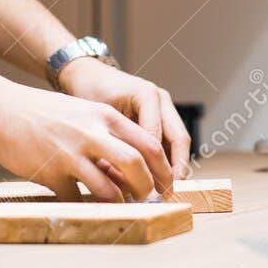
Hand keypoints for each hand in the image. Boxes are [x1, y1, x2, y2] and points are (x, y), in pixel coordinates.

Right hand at [0, 82, 171, 200]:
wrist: (1, 109)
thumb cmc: (44, 113)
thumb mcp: (83, 112)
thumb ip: (109, 133)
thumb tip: (135, 163)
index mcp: (105, 116)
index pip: (149, 144)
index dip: (163, 168)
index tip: (166, 183)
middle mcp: (92, 133)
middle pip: (137, 166)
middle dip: (147, 188)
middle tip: (148, 199)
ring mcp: (70, 153)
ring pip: (109, 189)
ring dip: (119, 202)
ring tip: (120, 206)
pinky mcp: (51, 172)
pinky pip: (76, 199)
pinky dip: (84, 206)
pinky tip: (84, 205)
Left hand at [54, 59, 191, 184]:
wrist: (89, 75)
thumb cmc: (89, 93)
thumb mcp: (99, 118)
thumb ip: (114, 142)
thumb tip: (121, 177)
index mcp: (147, 95)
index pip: (155, 137)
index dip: (154, 165)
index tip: (148, 186)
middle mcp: (161, 99)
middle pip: (179, 138)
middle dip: (176, 168)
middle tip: (169, 192)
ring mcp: (164, 106)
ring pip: (178, 141)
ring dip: (174, 165)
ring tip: (166, 190)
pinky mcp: (161, 114)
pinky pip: (169, 140)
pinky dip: (165, 159)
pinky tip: (157, 178)